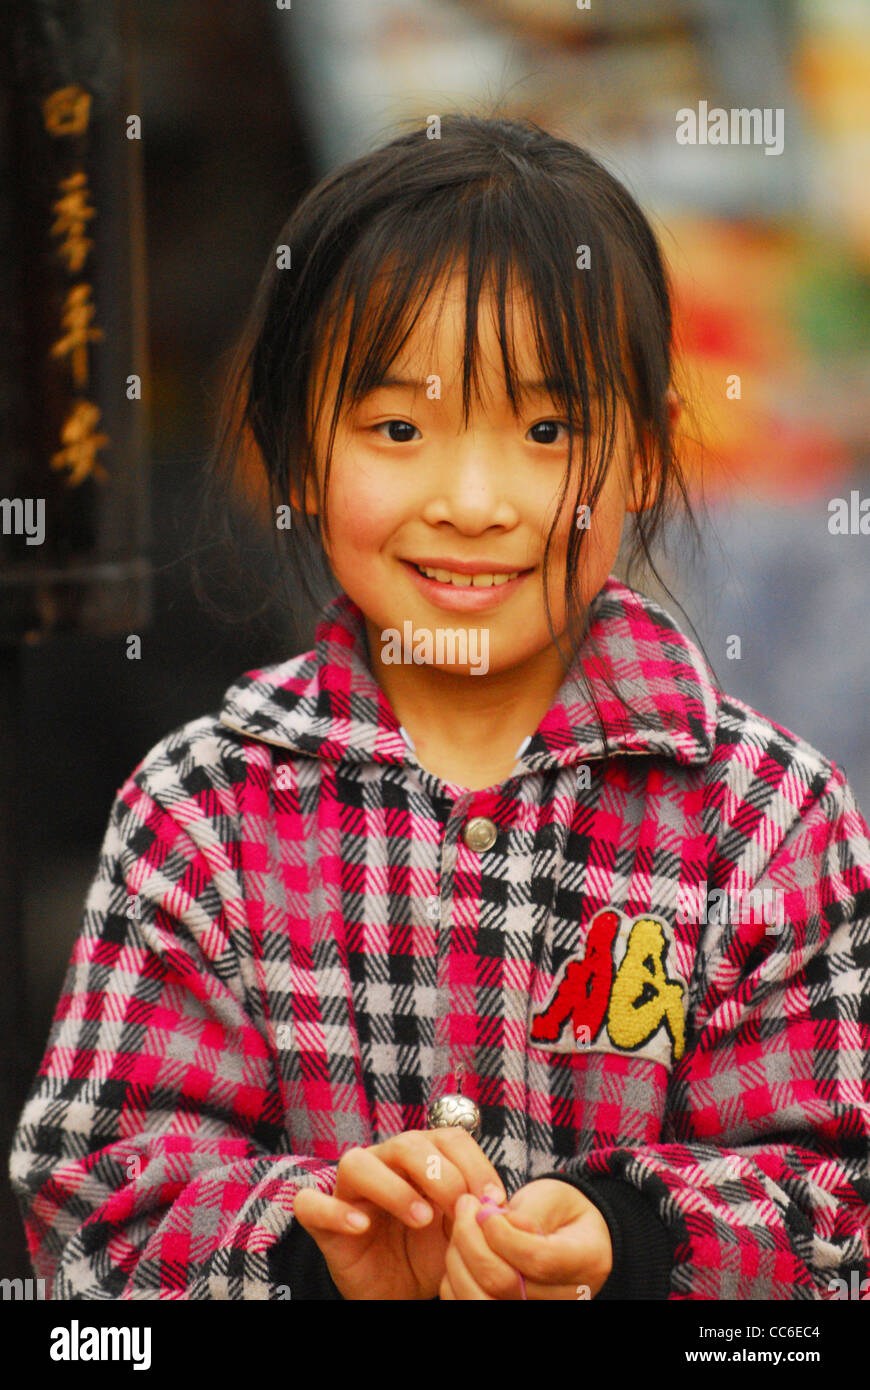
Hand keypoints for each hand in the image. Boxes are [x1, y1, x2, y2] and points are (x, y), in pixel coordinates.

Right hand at [293, 1128, 509, 1299]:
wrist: (394, 1291)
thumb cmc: (427, 1253)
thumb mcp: (459, 1233)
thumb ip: (476, 1213)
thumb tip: (499, 1204)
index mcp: (422, 1160)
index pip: (449, 1138)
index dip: (474, 1163)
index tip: (493, 1199)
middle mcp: (384, 1164)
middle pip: (407, 1143)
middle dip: (440, 1173)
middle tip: (459, 1208)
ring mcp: (349, 1191)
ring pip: (357, 1163)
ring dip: (394, 1188)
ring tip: (421, 1218)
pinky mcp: (322, 1221)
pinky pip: (312, 1204)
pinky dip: (334, 1210)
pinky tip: (361, 1225)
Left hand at [439, 1177, 612, 1299]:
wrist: (568, 1237)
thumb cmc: (561, 1213)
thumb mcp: (554, 1197)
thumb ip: (527, 1212)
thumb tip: (490, 1223)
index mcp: (586, 1262)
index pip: (537, 1260)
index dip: (501, 1234)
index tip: (483, 1207)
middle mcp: (566, 1299)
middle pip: (503, 1285)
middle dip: (471, 1241)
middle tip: (465, 1207)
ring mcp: (538, 1311)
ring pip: (480, 1300)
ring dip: (459, 1260)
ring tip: (462, 1229)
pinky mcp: (510, 1311)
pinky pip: (467, 1305)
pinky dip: (454, 1280)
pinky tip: (461, 1252)